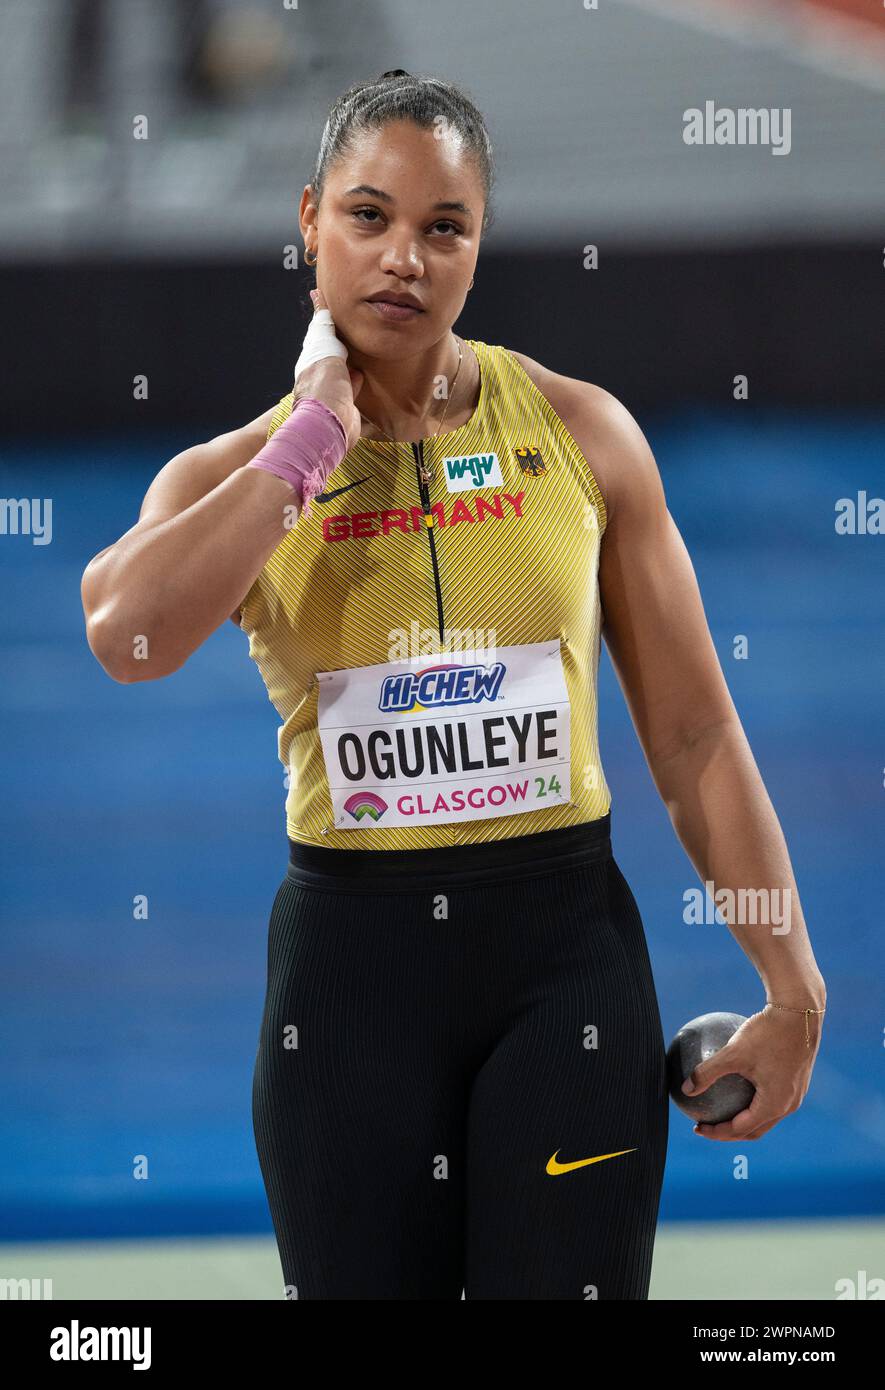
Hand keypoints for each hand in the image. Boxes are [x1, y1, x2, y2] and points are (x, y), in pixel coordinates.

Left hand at [294, 286, 364, 451]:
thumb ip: (324, 324)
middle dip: (339, 335)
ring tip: (360, 343)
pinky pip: (353, 385)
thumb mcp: (324, 346)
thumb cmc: (325, 385)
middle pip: (332, 348)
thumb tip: (317, 299)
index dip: (324, 315)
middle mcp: (322, 372)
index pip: (319, 331)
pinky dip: (358, 377)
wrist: (331, 423)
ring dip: (350, 357)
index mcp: (312, 357)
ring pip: (343, 366)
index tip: (325, 297)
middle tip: (350, 318)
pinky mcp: (347, 403)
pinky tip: (362, 372)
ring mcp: (335, 388)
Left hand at [682, 1003, 822, 1140]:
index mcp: (775, 1105)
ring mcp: (796, 1094)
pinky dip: (752, 1100)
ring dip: (743, 1118)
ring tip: (721, 1109)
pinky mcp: (796, 1080)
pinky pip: (772, 1097)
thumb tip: (685, 1089)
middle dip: (729, 1132)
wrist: (800, 1012)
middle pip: (755, 1129)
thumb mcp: (732, 1052)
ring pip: (765, 1116)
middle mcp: (789, 1105)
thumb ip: (707, 1072)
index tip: (696, 1125)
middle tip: (707, 1124)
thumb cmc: (766, 1033)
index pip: (740, 1129)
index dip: (717, 1132)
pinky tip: (735, 1081)